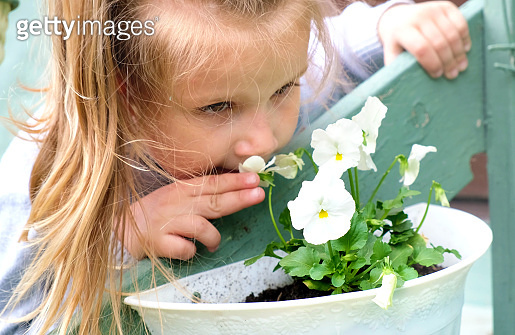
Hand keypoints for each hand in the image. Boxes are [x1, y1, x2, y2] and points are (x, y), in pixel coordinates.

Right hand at [123, 172, 264, 259]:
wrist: (122, 229)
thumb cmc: (157, 212)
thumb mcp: (177, 195)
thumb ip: (201, 193)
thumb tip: (235, 189)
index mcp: (182, 190)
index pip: (212, 183)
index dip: (234, 182)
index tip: (255, 179)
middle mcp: (176, 203)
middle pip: (212, 201)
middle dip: (238, 198)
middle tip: (258, 194)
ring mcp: (167, 223)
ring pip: (201, 227)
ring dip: (213, 237)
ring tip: (213, 243)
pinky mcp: (159, 243)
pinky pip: (184, 249)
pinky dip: (190, 251)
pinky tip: (188, 250)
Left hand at [378, 1, 470, 78]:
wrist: (399, 17)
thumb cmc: (398, 41)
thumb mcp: (392, 53)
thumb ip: (397, 67)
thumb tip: (404, 85)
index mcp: (402, 30)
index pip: (421, 48)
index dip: (432, 63)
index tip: (437, 75)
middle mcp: (418, 16)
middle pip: (439, 43)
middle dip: (448, 62)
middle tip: (452, 75)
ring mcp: (433, 9)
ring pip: (452, 34)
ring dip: (459, 53)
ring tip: (460, 67)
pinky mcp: (445, 6)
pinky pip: (461, 23)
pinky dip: (465, 38)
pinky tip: (464, 50)